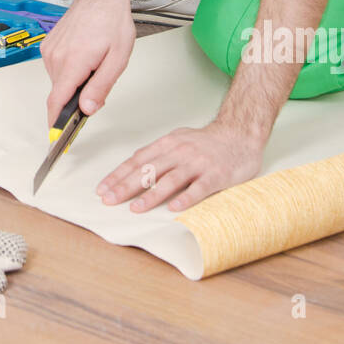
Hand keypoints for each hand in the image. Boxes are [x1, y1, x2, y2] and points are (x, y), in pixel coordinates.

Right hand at [40, 0, 135, 127]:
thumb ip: (100, 87)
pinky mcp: (48, 46)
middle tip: (99, 80)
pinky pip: (56, 69)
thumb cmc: (112, 22)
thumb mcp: (117, 58)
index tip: (56, 139)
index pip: (56, 101)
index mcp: (73, 62)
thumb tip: (87, 109)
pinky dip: (69, 70)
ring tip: (94, 61)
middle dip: (77, 97)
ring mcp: (50, 50)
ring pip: (59, 81)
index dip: (55, 123)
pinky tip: (84, 54)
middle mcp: (56, 57)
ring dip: (74, 82)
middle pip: (60, 93)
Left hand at [96, 119, 265, 211]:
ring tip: (135, 208)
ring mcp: (198, 163)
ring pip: (170, 180)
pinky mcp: (216, 175)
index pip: (137, 160)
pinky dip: (186, 199)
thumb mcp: (178, 140)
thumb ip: (158, 153)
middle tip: (109, 200)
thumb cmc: (207, 141)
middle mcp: (179, 152)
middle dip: (126, 186)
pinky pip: (199, 188)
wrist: (240, 134)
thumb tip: (134, 165)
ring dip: (151, 195)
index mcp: (167, 144)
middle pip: (148, 170)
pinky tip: (174, 209)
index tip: (103, 189)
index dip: (118, 175)